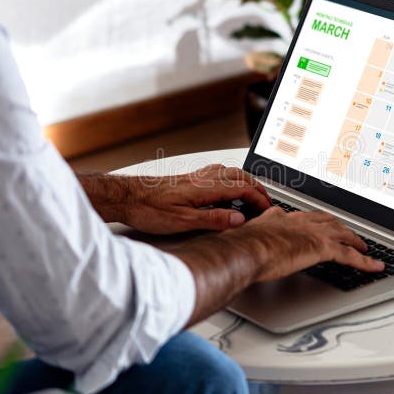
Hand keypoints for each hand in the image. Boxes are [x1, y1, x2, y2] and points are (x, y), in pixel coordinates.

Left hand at [78, 165, 270, 234]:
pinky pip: (218, 173)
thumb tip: (238, 219)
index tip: (267, 209)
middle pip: (240, 177)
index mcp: (205, 188)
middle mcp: (202, 178)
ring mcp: (195, 176)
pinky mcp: (188, 178)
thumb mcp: (183, 221)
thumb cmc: (148, 208)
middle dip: (257, 188)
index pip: (242, 189)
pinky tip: (226, 186)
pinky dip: (231, 178)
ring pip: (229, 172)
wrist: (126, 197)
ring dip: (245, 181)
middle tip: (266, 201)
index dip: (258, 199)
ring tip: (252, 194)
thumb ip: (213, 219)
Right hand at [174, 207, 384, 326]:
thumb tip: (238, 247)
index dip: (312, 220)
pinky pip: (350, 255)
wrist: (244, 249)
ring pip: (342, 234)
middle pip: (326, 220)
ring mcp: (311, 233)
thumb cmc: (238, 248)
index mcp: (279, 218)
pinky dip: (365, 261)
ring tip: (365, 248)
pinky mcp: (321, 247)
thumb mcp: (242, 241)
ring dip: (355, 240)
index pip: (301, 217)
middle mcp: (298, 221)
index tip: (314, 223)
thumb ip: (246, 240)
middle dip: (339, 226)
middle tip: (348, 232)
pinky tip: (374, 266)